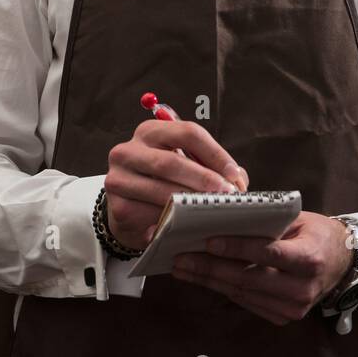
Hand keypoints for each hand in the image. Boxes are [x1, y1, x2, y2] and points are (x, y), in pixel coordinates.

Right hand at [105, 119, 248, 251]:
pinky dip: (175, 219)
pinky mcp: (119, 206)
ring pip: (161, 190)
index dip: (214, 153)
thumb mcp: (185, 164)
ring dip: (191, 201)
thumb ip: (210, 165)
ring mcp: (119, 178)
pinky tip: (191, 224)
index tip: (233, 174)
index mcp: (150, 132)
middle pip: (171, 161)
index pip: (187, 133)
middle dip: (204, 179)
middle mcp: (129, 150)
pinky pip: (152, 214)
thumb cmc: (163, 181)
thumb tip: (238, 179)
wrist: (129, 208)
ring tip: (214, 209)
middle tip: (227, 194)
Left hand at [171, 212, 354, 325]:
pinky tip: (203, 278)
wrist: (342, 263)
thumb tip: (225, 214)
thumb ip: (266, 220)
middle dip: (210, 268)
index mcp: (308, 259)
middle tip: (181, 258)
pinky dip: (223, 289)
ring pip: (243, 294)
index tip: (208, 241)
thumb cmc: (316, 233)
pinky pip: (247, 303)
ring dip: (209, 281)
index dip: (236, 248)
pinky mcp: (283, 318)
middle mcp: (301, 289)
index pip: (267, 254)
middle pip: (248, 279)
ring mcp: (293, 308)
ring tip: (183, 268)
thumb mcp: (298, 219)